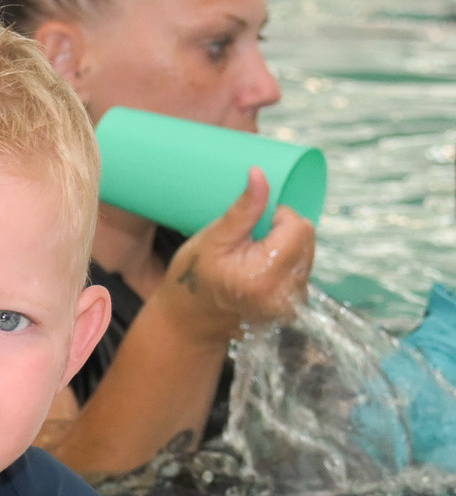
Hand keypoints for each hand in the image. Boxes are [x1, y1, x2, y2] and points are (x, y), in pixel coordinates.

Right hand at [160, 167, 314, 340]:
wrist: (189, 321)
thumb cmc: (193, 279)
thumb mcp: (213, 239)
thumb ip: (243, 209)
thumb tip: (259, 173)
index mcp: (267, 274)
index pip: (299, 226)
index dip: (277, 217)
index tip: (252, 227)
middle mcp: (286, 292)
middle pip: (307, 239)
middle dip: (282, 232)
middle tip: (249, 242)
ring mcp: (292, 302)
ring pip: (306, 253)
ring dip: (284, 247)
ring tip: (252, 256)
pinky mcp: (293, 305)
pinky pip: (301, 269)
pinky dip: (284, 263)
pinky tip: (260, 270)